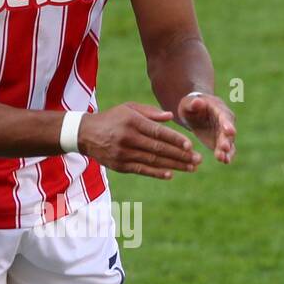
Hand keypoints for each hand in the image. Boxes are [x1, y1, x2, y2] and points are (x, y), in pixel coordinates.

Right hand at [78, 103, 201, 179]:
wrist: (85, 134)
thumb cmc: (112, 118)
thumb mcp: (129, 108)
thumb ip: (150, 112)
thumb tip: (171, 117)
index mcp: (132, 121)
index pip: (158, 133)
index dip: (175, 140)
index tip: (191, 146)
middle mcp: (128, 138)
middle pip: (159, 149)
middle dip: (181, 155)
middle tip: (197, 160)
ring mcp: (123, 153)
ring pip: (153, 161)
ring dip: (174, 165)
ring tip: (190, 168)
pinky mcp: (120, 166)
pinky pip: (142, 170)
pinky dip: (157, 173)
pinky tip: (171, 174)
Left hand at [177, 92, 234, 163]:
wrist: (195, 113)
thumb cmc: (191, 105)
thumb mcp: (189, 103)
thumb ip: (193, 103)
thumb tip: (198, 102)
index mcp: (218, 109)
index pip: (224, 117)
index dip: (227, 124)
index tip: (229, 131)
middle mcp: (225, 121)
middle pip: (228, 132)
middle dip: (227, 140)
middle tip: (225, 148)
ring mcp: (224, 133)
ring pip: (228, 142)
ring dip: (227, 151)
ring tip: (225, 159)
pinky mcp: (221, 142)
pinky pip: (226, 150)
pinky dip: (226, 155)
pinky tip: (225, 161)